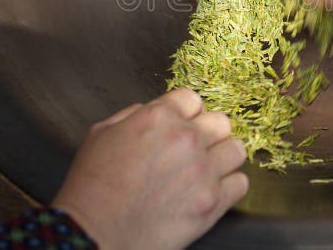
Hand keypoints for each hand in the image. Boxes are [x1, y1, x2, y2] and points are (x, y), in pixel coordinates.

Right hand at [52, 88, 247, 249]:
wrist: (94, 234)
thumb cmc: (91, 186)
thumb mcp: (101, 133)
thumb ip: (134, 115)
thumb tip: (154, 111)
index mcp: (159, 117)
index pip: (192, 99)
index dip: (186, 113)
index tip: (182, 126)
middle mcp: (186, 138)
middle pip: (220, 122)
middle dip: (208, 134)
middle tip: (195, 150)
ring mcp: (203, 170)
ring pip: (236, 150)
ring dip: (222, 158)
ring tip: (206, 171)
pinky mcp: (212, 202)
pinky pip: (241, 183)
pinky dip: (230, 187)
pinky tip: (212, 191)